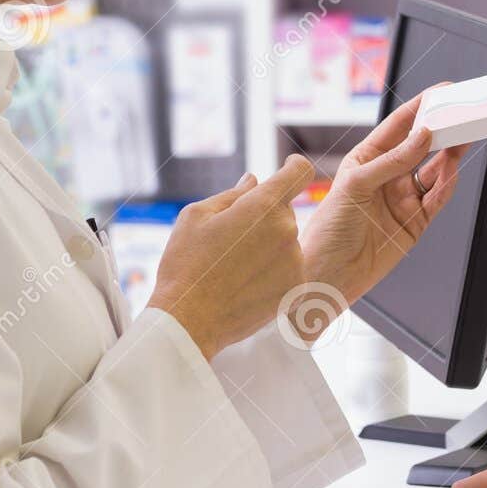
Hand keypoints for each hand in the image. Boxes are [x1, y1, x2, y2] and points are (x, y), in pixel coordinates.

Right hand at [147, 156, 315, 359]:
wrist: (190, 320)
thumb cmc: (186, 264)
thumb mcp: (197, 216)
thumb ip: (232, 195)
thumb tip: (254, 180)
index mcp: (263, 206)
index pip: (300, 172)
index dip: (294, 167)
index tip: (288, 169)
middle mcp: (287, 230)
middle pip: (284, 212)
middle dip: (264, 217)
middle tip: (232, 239)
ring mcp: (295, 261)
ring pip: (286, 242)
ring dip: (269, 247)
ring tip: (235, 268)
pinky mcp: (298, 288)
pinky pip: (290, 269)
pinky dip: (274, 273)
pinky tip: (247, 285)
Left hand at [299, 87, 469, 307]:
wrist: (330, 276)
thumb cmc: (328, 231)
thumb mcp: (356, 185)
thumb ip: (392, 161)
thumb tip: (422, 137)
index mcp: (366, 160)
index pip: (397, 127)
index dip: (419, 108)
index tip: (440, 93)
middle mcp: (386, 178)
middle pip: (421, 147)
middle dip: (441, 130)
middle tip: (459, 114)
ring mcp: (402, 200)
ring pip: (434, 171)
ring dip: (449, 155)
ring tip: (462, 139)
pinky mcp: (415, 223)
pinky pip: (437, 198)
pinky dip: (447, 184)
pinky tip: (451, 170)